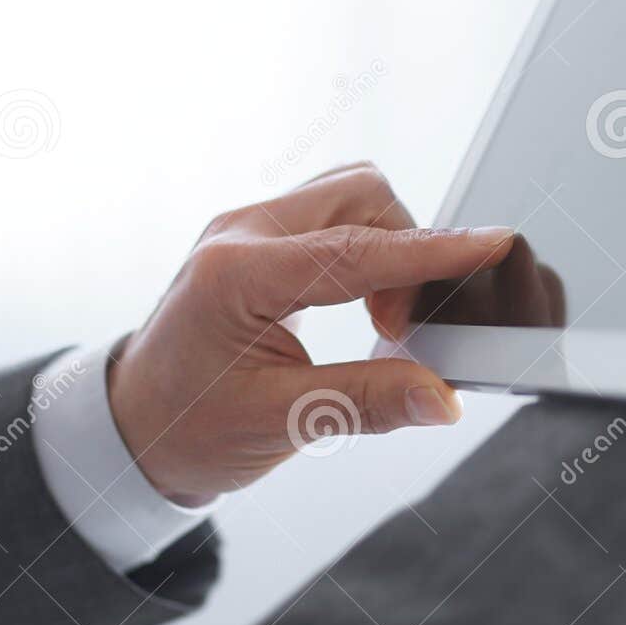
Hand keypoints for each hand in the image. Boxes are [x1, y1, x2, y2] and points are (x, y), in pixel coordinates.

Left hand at [109, 163, 513, 506]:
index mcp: (236, 275)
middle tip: (399, 330)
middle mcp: (241, 232)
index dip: (433, 251)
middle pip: (361, 196)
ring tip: (381, 320)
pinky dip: (366, 250)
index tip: (495, 244)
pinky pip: (333, 215)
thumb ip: (367, 403)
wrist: (131, 426)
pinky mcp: (258, 237)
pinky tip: (363, 304)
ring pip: (351, 195)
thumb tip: (444, 398)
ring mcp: (247, 227)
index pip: (357, 250)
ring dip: (388, 247)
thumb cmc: (189, 429)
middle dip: (406, 252)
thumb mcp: (279, 425)